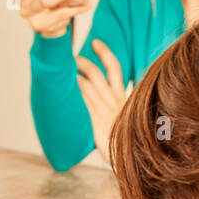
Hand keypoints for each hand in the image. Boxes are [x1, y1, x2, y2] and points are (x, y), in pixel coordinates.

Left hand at [76, 39, 127, 164]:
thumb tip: (109, 104)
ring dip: (74, 73)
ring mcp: (105, 108)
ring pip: (88, 83)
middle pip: (97, 72)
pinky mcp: (97, 118)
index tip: (95, 42)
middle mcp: (114, 99)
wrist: (134, 157)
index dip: (105, 53)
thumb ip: (119, 109)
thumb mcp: (128, 120)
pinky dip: (74, 89)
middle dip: (82, 61)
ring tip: (64, 69)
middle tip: (71, 57)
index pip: (115, 68)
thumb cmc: (129, 141)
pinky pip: (84, 98)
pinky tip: (65, 85)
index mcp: (123, 97)